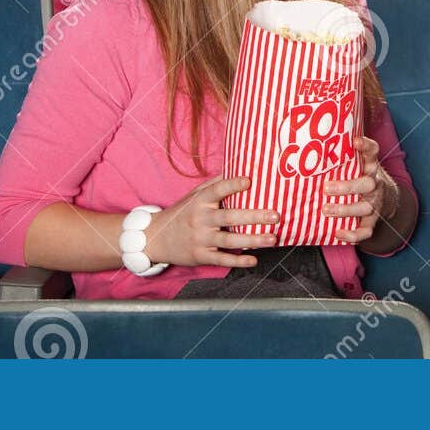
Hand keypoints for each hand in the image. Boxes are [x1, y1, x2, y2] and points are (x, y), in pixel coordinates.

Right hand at [140, 176, 279, 269]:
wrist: (154, 238)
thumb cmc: (181, 214)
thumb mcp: (193, 195)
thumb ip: (215, 184)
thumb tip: (238, 169)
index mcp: (200, 201)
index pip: (218, 190)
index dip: (233, 185)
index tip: (250, 180)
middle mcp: (200, 219)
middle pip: (230, 217)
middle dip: (254, 216)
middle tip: (275, 215)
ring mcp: (200, 239)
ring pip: (229, 240)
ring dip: (252, 240)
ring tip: (272, 238)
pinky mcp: (200, 256)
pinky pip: (222, 259)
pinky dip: (238, 261)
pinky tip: (253, 259)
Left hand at [322, 136, 393, 244]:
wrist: (383, 197)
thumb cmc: (359, 176)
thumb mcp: (356, 162)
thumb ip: (339, 155)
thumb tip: (301, 145)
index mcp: (369, 165)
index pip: (373, 151)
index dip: (366, 146)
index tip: (355, 141)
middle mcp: (374, 182)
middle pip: (367, 183)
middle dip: (347, 186)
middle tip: (326, 187)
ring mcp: (375, 202)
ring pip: (365, 207)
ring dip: (345, 210)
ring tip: (325, 210)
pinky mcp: (373, 220)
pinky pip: (366, 230)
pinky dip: (353, 234)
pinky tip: (338, 233)